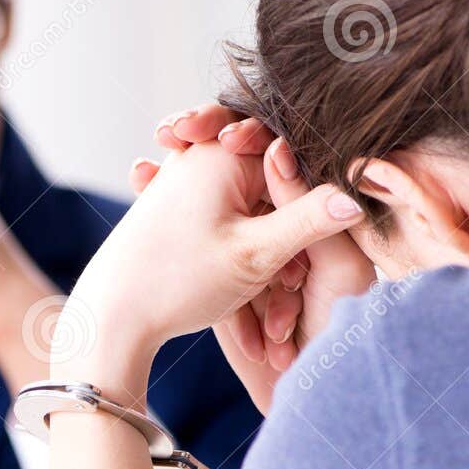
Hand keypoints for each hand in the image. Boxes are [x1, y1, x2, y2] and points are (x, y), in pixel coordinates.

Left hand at [56, 125, 365, 405]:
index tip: (312, 252)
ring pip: (251, 212)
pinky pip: (226, 223)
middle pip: (273, 187)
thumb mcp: (256, 256)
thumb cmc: (178, 284)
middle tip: (288, 287)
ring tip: (264, 304)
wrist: (109, 317)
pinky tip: (243, 296)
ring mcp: (185, 178)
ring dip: (263, 259)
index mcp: (223, 151)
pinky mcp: (176, 205)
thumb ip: (311, 220)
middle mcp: (201, 154)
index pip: (295, 159)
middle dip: (285, 241)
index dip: (314, 205)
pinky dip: (238, 258)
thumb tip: (359, 193)